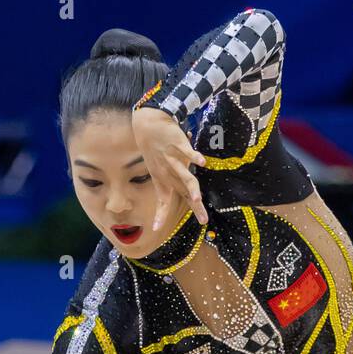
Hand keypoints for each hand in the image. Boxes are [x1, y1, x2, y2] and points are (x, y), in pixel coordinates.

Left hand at [132, 106, 207, 229]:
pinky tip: (201, 163)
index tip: (155, 228)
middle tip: (204, 220)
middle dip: (194, 206)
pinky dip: (194, 157)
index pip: (162, 201)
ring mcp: (173, 159)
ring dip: (192, 188)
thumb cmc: (155, 150)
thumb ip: (176, 183)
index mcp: (162, 180)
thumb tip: (186, 195)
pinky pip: (187, 152)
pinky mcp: (178, 144)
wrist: (148, 125)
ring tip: (198, 199)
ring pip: (184, 176)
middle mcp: (168, 172)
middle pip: (184, 192)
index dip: (159, 214)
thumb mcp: (160, 169)